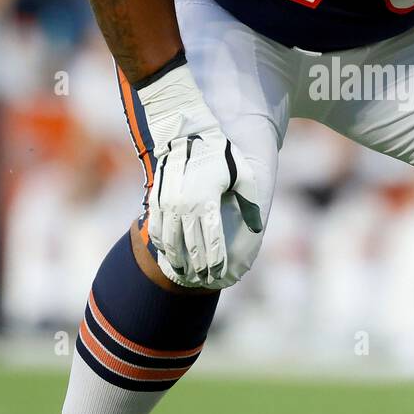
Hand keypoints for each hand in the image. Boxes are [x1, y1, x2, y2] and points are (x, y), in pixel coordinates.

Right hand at [137, 59, 261, 288]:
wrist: (185, 131)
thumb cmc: (220, 153)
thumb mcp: (242, 174)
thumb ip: (250, 202)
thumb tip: (257, 227)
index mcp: (206, 202)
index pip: (211, 243)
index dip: (216, 264)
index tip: (220, 277)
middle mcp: (184, 207)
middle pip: (191, 249)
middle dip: (198, 270)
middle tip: (204, 282)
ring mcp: (167, 205)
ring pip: (170, 244)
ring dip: (178, 263)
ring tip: (185, 275)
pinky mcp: (156, 200)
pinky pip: (156, 231)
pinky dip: (162, 246)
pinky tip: (169, 255)